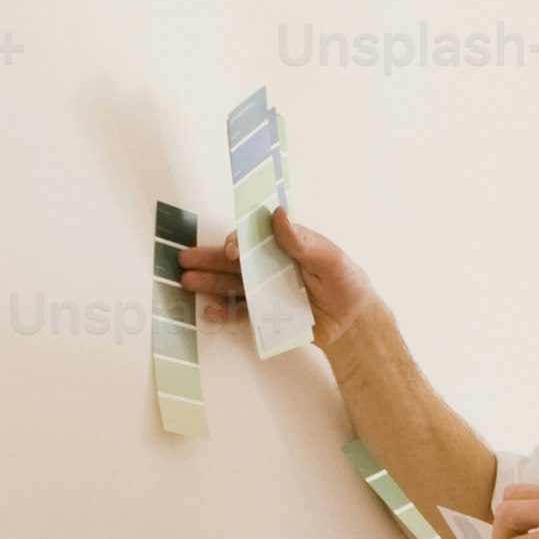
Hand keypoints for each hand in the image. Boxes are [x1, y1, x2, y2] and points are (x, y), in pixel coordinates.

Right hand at [172, 206, 381, 351]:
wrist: (354, 324)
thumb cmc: (347, 285)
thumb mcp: (330, 260)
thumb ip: (303, 241)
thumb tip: (279, 214)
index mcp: (284, 246)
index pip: (253, 239)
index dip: (238, 242)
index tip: (232, 252)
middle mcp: (271, 266)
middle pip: (234, 261)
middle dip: (209, 258)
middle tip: (184, 258)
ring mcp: (267, 290)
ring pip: (232, 284)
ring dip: (209, 282)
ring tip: (187, 281)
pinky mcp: (267, 314)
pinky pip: (241, 312)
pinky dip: (225, 312)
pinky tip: (208, 310)